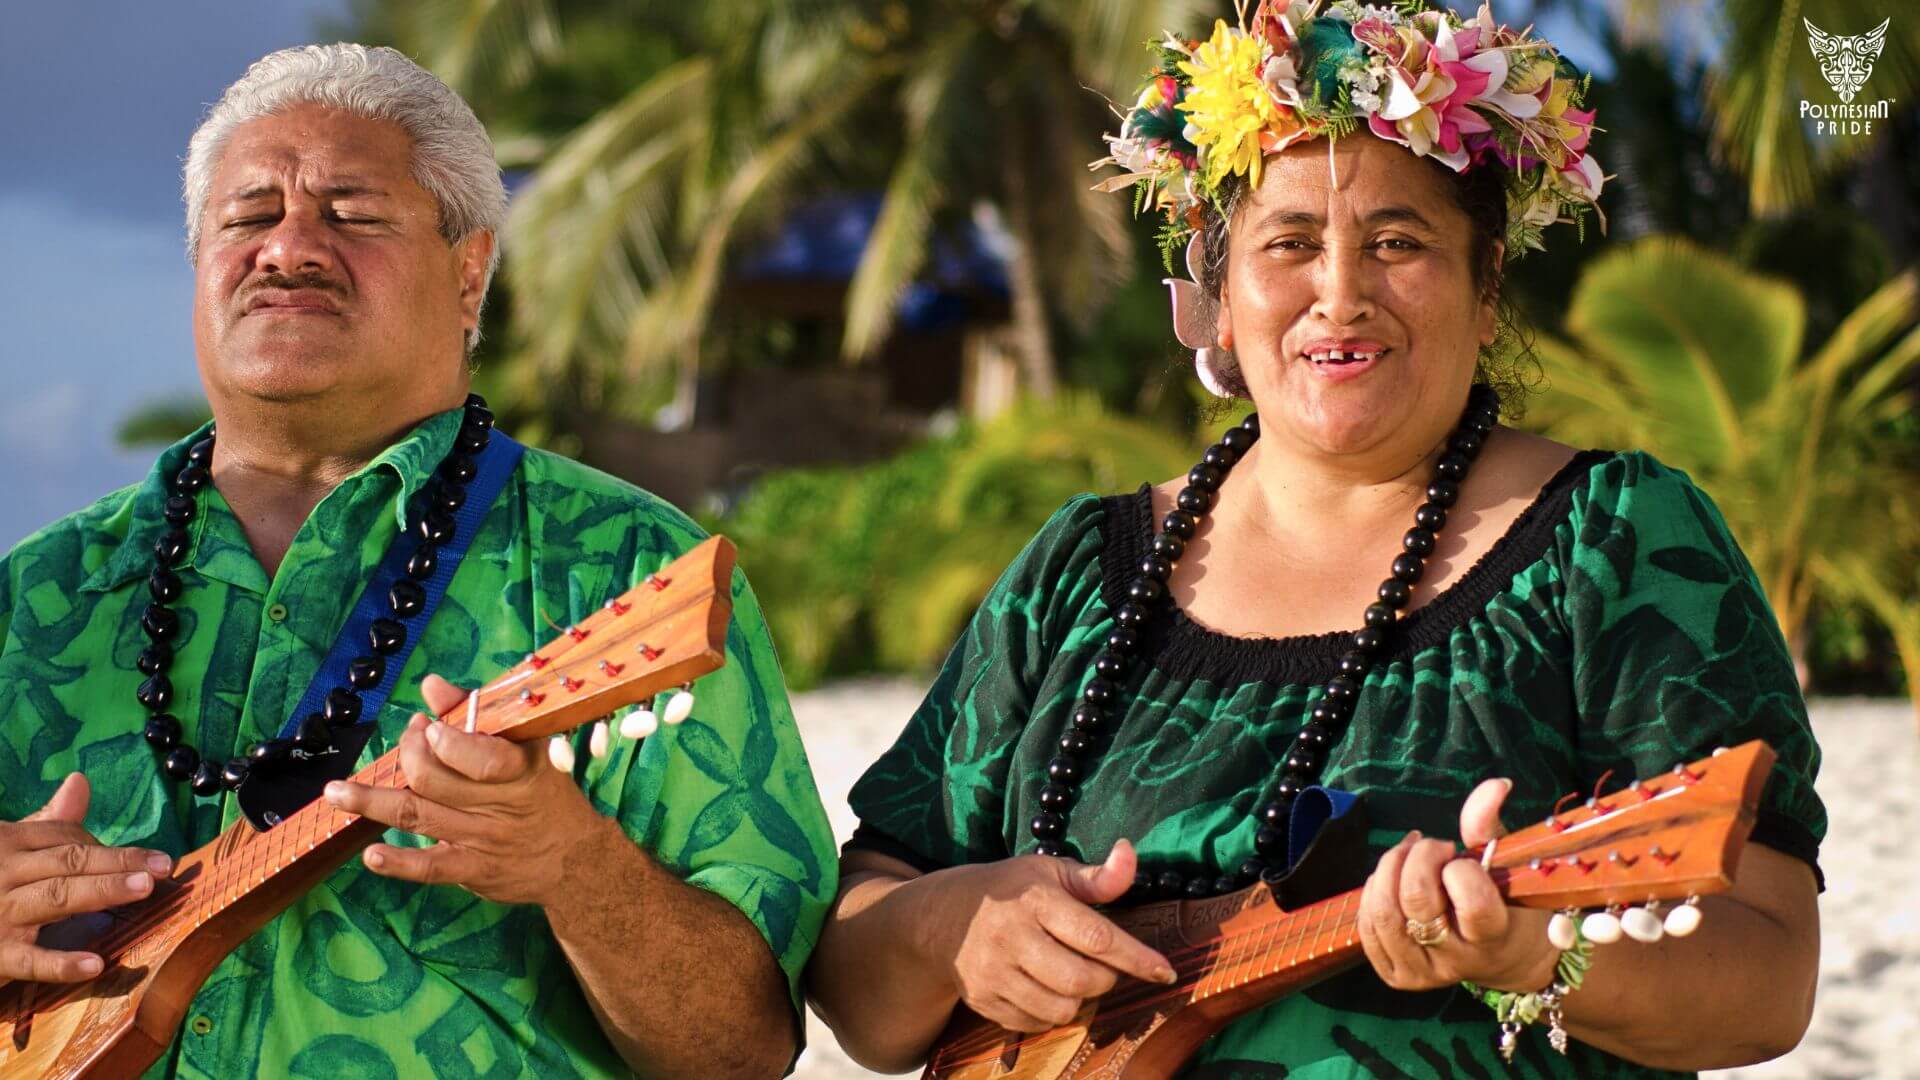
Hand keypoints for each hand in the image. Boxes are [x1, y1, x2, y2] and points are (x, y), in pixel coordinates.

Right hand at [0, 774, 172, 981]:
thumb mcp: (7, 848)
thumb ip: (47, 822)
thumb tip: (79, 781)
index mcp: (7, 843)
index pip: (65, 839)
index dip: (110, 849)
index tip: (154, 859)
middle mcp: (2, 872)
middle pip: (68, 861)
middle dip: (118, 861)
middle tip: (164, 865)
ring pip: (55, 898)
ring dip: (100, 890)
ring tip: (145, 888)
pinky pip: (29, 960)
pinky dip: (61, 963)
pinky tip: (95, 963)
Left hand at [324, 675, 604, 906]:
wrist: (577, 860)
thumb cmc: (550, 794)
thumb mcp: (533, 748)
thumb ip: (479, 714)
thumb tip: (431, 684)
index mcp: (521, 770)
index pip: (479, 755)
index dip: (446, 740)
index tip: (429, 725)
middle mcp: (498, 807)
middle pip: (434, 781)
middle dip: (407, 756)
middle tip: (408, 740)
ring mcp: (481, 840)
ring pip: (418, 817)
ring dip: (371, 803)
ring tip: (335, 792)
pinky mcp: (472, 870)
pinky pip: (428, 868)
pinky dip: (397, 862)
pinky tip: (370, 854)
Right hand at [920, 841, 1175, 1033]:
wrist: (941, 918)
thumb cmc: (1011, 891)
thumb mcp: (1049, 871)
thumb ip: (1096, 876)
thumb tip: (1131, 853)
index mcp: (1035, 899)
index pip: (1096, 936)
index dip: (1136, 957)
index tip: (1165, 970)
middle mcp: (1011, 937)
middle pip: (1082, 981)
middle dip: (1105, 979)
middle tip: (1101, 964)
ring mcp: (994, 973)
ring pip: (1061, 1010)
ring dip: (1080, 999)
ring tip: (1073, 976)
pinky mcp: (984, 1001)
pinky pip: (1036, 1024)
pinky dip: (1051, 1013)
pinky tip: (1045, 988)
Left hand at [1356, 778, 1556, 993]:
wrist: (1503, 957)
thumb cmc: (1508, 905)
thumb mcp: (1508, 867)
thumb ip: (1491, 826)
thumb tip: (1495, 784)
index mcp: (1493, 937)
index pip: (1472, 904)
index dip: (1459, 870)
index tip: (1462, 859)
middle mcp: (1457, 962)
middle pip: (1416, 902)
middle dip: (1418, 858)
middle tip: (1433, 848)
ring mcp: (1423, 972)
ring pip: (1384, 913)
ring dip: (1389, 869)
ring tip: (1408, 855)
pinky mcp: (1397, 975)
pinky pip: (1367, 927)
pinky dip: (1374, 891)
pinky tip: (1392, 878)